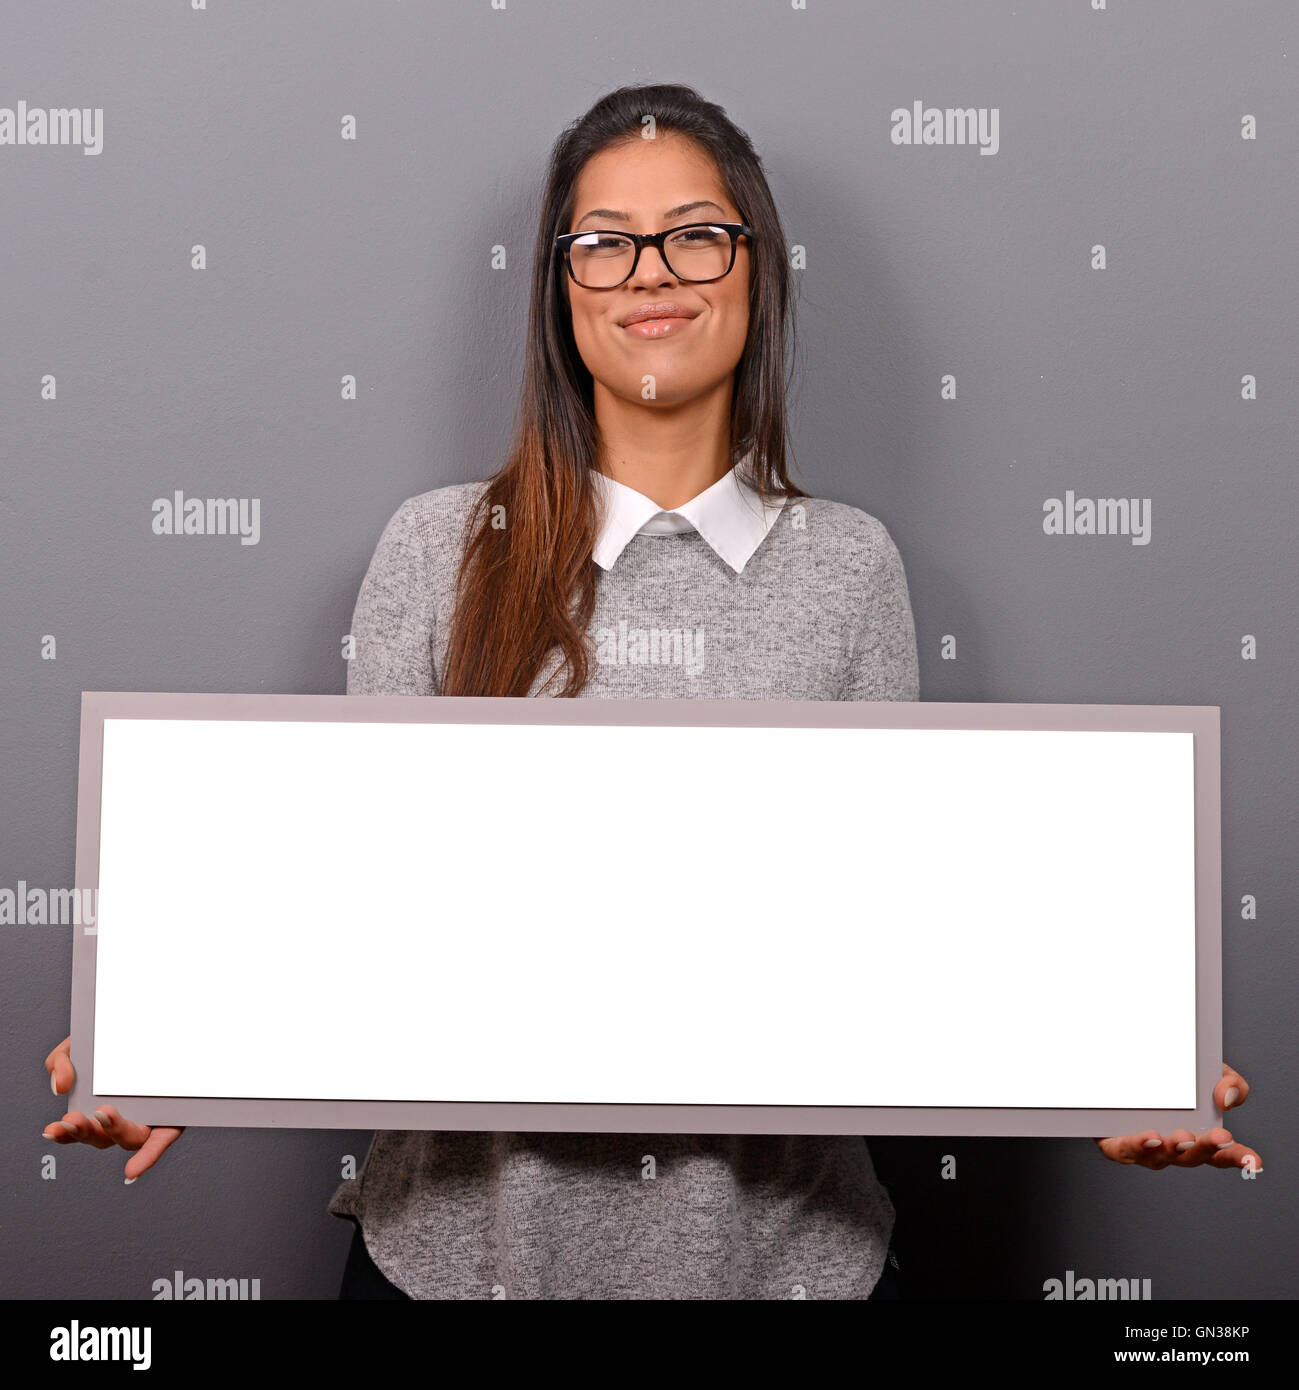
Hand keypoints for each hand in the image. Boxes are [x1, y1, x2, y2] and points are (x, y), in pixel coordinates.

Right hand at [43, 1036, 183, 1182]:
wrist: (154, 1027)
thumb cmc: (114, 1046)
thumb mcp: (81, 1046)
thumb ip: (62, 1062)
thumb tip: (61, 1086)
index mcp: (98, 1110)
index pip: (77, 1130)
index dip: (62, 1135)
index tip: (51, 1129)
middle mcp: (122, 1121)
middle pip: (100, 1138)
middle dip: (83, 1131)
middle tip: (71, 1120)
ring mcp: (146, 1123)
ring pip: (128, 1138)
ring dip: (113, 1131)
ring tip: (103, 1114)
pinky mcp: (170, 1121)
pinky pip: (159, 1141)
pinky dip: (146, 1156)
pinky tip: (132, 1171)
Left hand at [1095, 1063, 1259, 1171]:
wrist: (1121, 1066)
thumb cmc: (1170, 1078)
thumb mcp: (1205, 1071)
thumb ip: (1227, 1082)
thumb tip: (1225, 1098)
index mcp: (1198, 1135)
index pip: (1223, 1154)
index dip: (1239, 1159)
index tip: (1255, 1162)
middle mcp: (1172, 1147)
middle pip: (1192, 1156)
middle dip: (1207, 1147)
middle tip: (1220, 1137)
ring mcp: (1144, 1148)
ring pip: (1158, 1156)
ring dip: (1172, 1148)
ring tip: (1183, 1137)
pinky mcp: (1116, 1143)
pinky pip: (1124, 1150)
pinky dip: (1137, 1146)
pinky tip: (1149, 1136)